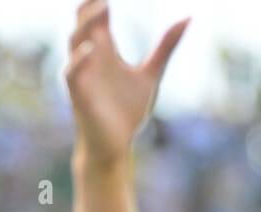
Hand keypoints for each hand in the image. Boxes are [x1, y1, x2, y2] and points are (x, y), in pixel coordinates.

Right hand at [65, 2, 188, 167]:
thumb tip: (188, 17)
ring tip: (101, 6)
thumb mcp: (150, 75)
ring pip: (75, 41)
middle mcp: (90, 57)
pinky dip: (79, 60)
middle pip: (83, 21)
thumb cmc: (127, 112)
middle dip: (89, 5)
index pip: (99, 14)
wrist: (115, 148)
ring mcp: (83, 75)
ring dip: (85, 24)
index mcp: (105, 49)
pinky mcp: (79, 96)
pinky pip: (72, 73)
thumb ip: (165, 47)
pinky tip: (91, 48)